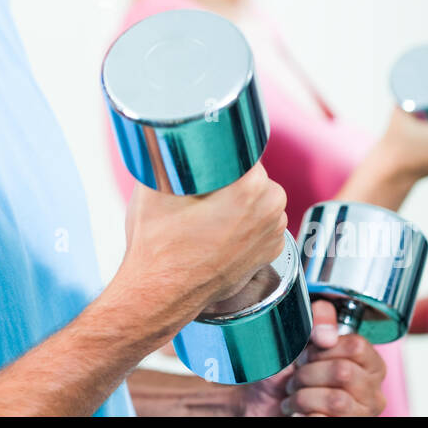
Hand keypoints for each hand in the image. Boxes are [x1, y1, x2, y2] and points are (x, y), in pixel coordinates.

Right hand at [121, 161, 288, 315]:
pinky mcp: (271, 252)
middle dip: (228, 176)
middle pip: (250, 173)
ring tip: (205, 213)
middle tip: (198, 187)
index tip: (200, 159)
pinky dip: (242, 222)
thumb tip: (167, 133)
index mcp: (251, 185)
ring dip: (237, 199)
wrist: (160, 295)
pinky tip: (216, 231)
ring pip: (257, 197)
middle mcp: (272, 208)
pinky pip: (259, 222)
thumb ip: (168, 151)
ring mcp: (274, 233)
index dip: (218, 152)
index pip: (240, 150)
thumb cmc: (157, 244)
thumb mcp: (153, 184)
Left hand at [240, 300, 386, 416]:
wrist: (266, 405)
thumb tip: (326, 333)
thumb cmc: (288, 374)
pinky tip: (297, 413)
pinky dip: (302, 415)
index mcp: (369, 364)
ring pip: (336, 400)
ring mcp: (361, 415)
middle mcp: (372, 391)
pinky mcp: (343, 427)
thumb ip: (316, 323)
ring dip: (303, 397)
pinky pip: (323, 420)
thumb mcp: (299, 341)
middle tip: (296, 378)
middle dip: (308, 373)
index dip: (322, 348)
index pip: (356, 345)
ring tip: (294, 397)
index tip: (305, 355)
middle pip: (344, 371)